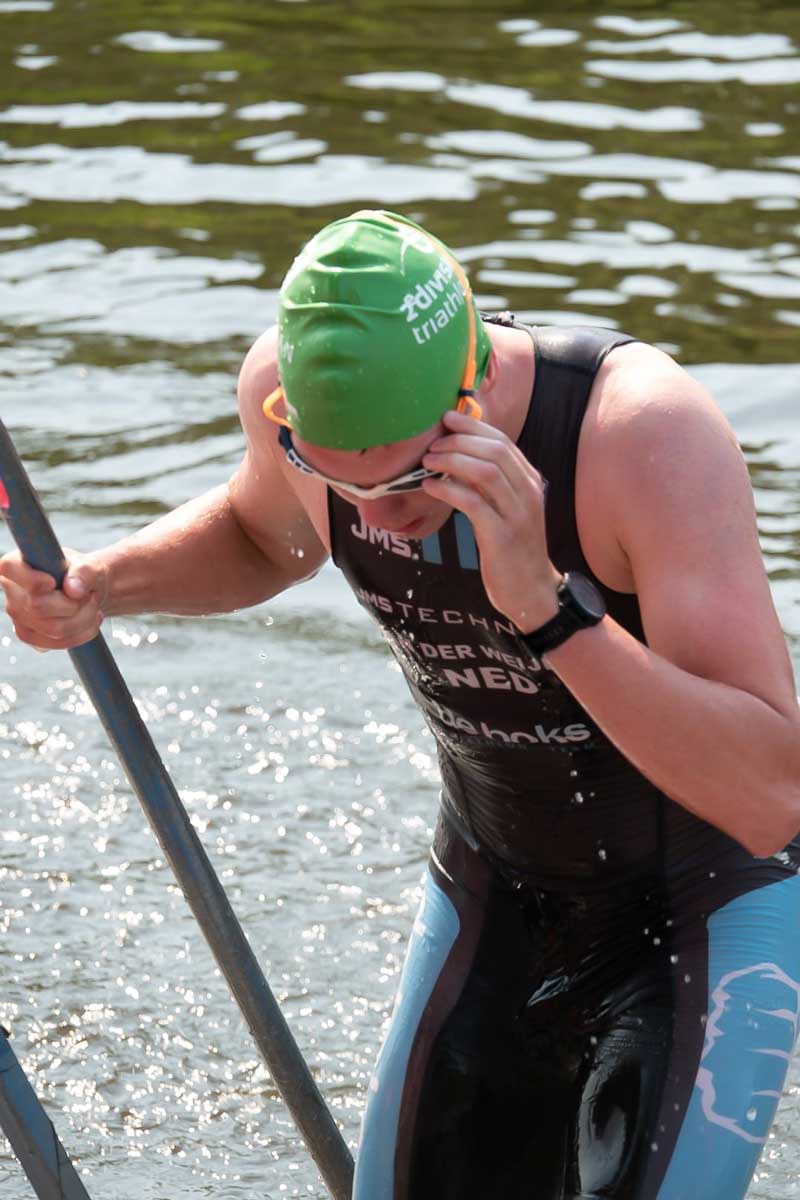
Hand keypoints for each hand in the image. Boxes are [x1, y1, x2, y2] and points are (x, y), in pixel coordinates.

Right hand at [0, 549, 106, 649]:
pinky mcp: (31, 638)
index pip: (9, 569)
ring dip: (84, 619)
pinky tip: (87, 619)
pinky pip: (59, 643)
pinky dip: (82, 634)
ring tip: (90, 605)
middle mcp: (12, 592)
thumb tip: (73, 591)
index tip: (53, 582)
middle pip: (39, 607)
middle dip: (74, 603)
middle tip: (87, 594)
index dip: (32, 580)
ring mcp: (18, 618)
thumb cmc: (82, 574)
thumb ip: (84, 572)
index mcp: (17, 565)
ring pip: (54, 629)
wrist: (86, 593)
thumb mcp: (90, 565)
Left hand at [421, 409, 561, 631]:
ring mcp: (517, 514)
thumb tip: (456, 459)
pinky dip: (448, 490)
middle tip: (432, 445)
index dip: (473, 426)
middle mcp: (528, 492)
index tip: (447, 419)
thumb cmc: (513, 550)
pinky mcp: (502, 535)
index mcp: (530, 481)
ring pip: (486, 472)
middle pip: (495, 450)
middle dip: (459, 441)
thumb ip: (490, 485)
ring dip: (452, 461)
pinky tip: (430, 488)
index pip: (502, 441)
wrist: (532, 591)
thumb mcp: (506, 510)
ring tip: (427, 462)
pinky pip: (473, 503)